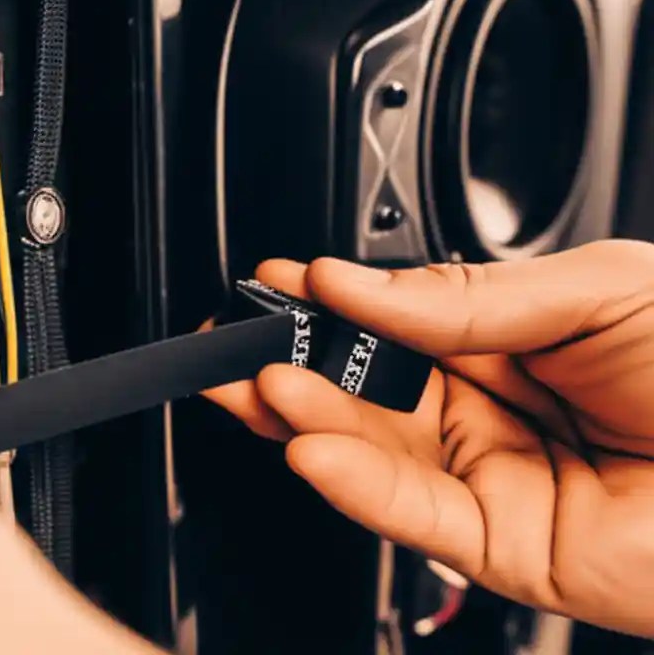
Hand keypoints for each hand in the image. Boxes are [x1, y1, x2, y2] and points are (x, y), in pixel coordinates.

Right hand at [206, 239, 653, 637]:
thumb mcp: (595, 289)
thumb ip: (464, 297)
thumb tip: (355, 283)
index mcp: (508, 339)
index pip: (392, 322)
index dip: (329, 303)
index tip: (274, 282)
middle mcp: (489, 409)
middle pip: (365, 389)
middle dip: (294, 364)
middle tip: (236, 340)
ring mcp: (491, 478)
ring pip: (373, 453)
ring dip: (309, 420)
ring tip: (260, 384)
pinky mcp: (502, 548)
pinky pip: (412, 515)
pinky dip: (355, 484)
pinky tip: (312, 447)